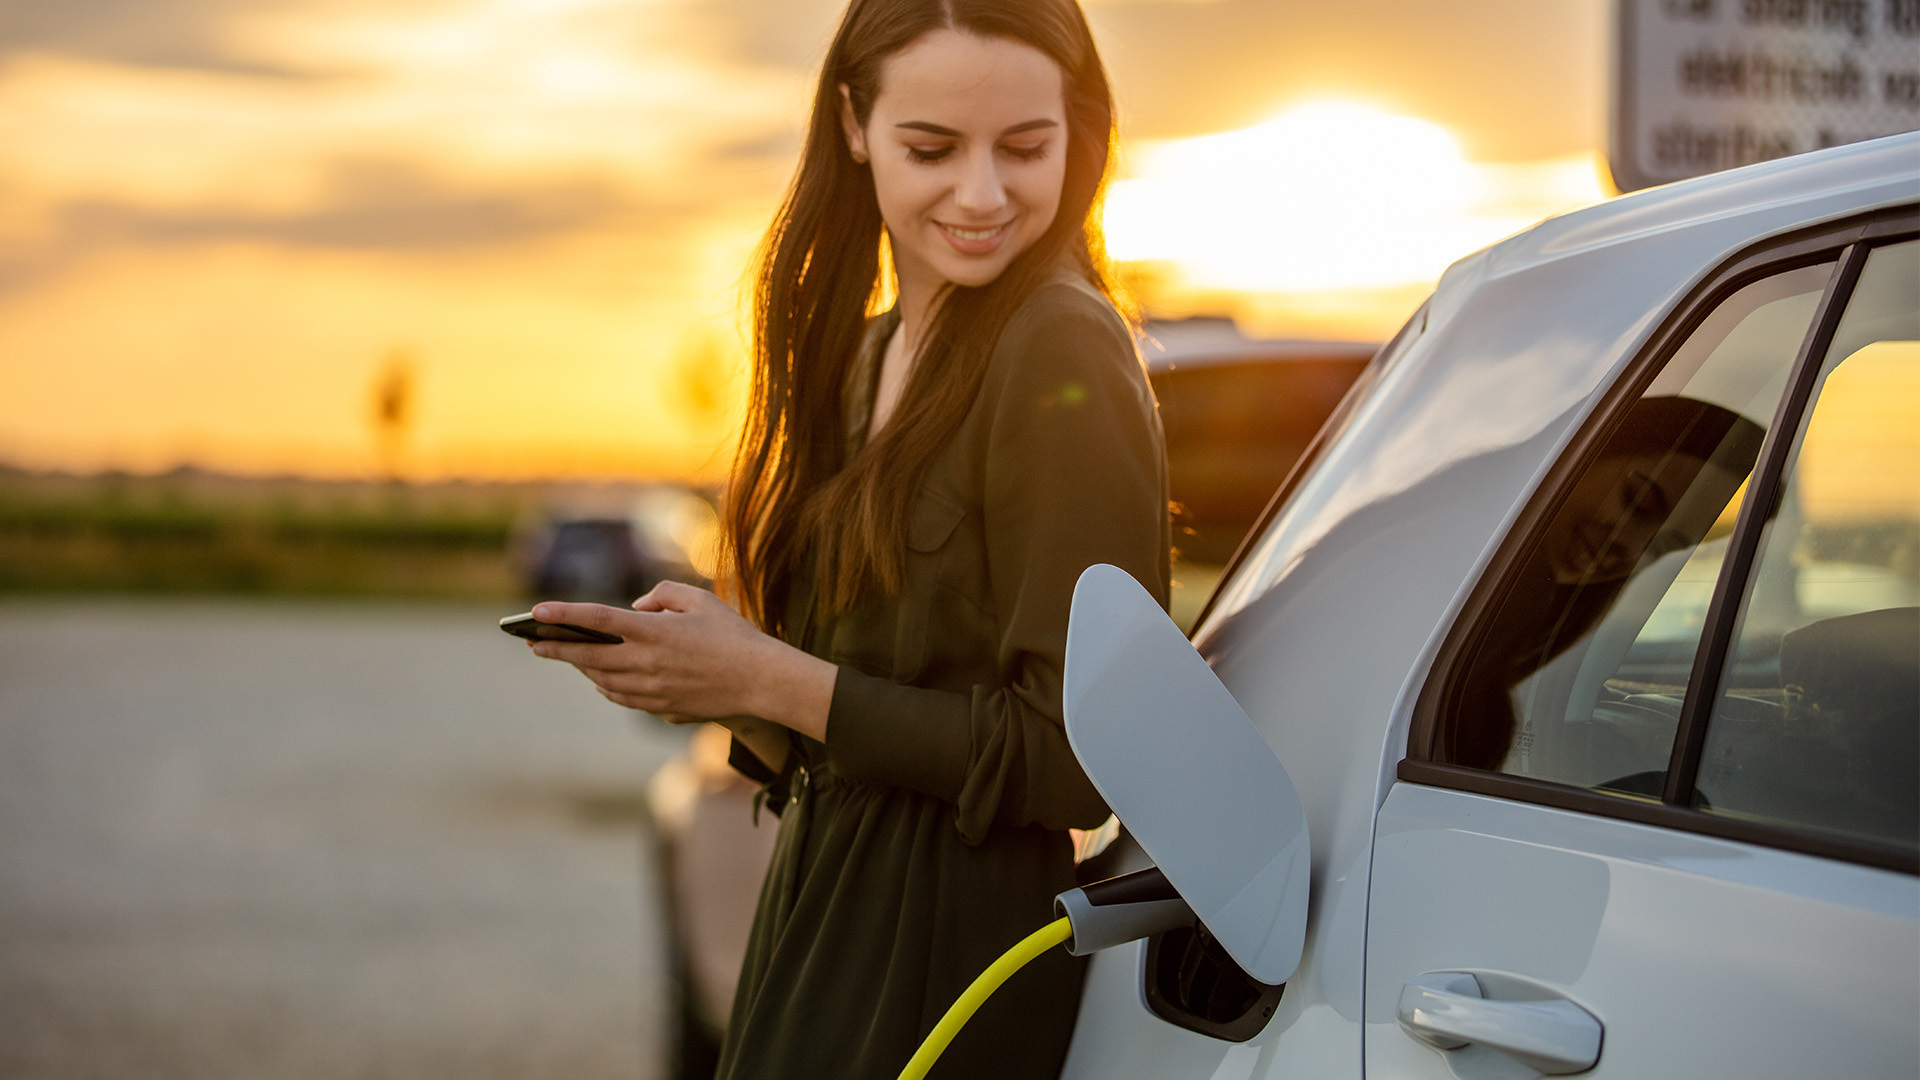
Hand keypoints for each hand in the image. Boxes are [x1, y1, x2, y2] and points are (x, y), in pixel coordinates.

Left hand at [525, 582, 834, 741]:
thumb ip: (662, 594)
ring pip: (602, 680)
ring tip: (563, 656)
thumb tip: (636, 608)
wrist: (761, 681)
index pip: (598, 620)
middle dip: (555, 648)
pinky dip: (605, 686)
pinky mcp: (661, 708)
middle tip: (531, 642)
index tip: (535, 611)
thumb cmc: (733, 635)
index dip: (563, 615)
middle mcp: (647, 663)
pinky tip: (599, 679)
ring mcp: (652, 690)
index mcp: (654, 632)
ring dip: (579, 668)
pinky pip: (622, 698)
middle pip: (588, 657)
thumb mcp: (700, 599)